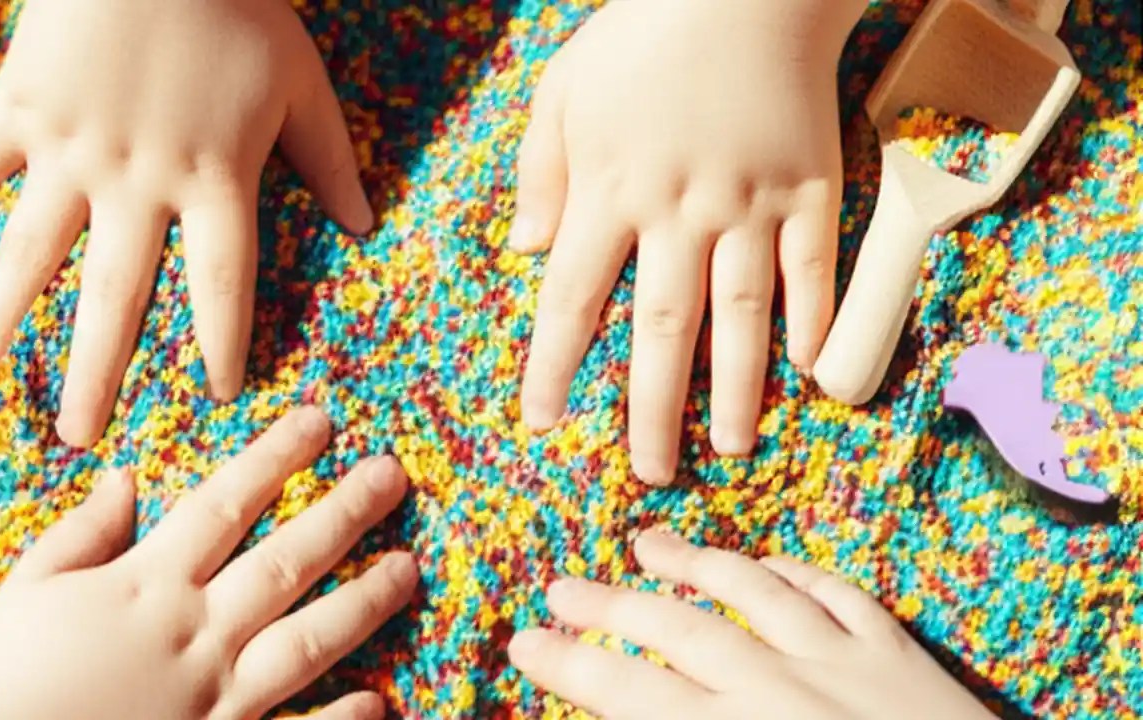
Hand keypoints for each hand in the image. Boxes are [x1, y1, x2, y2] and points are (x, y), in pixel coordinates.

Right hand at [0, 0, 372, 446]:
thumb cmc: (240, 8)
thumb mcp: (303, 84)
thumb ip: (332, 163)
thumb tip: (368, 228)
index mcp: (217, 180)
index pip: (221, 286)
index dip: (223, 346)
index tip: (220, 397)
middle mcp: (140, 181)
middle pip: (115, 297)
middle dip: (95, 372)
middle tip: (79, 439)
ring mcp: (70, 149)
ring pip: (28, 253)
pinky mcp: (18, 110)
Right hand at [0, 408, 415, 719]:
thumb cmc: (1, 680)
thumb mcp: (26, 592)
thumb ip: (81, 534)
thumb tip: (124, 478)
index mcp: (147, 586)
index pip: (225, 504)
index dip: (276, 457)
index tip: (322, 420)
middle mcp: (194, 634)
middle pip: (282, 563)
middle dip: (342, 514)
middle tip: (393, 475)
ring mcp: (213, 697)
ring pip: (304, 642)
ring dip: (362, 603)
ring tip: (408, 569)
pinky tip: (379, 699)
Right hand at [509, 530, 992, 719]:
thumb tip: (634, 715)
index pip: (629, 692)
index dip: (570, 663)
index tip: (524, 641)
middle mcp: (778, 689)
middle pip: (676, 629)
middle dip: (609, 606)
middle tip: (560, 586)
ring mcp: (843, 663)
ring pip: (751, 591)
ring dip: (693, 563)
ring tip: (647, 544)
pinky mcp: (899, 656)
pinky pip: (837, 594)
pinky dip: (795, 570)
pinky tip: (767, 561)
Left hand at [511, 0, 864, 482]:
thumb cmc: (643, 35)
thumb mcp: (563, 90)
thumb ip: (540, 174)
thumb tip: (525, 250)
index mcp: (608, 191)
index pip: (571, 300)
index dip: (553, 367)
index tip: (542, 422)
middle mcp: (677, 211)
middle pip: (658, 330)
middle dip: (649, 411)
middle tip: (648, 474)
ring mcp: (750, 204)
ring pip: (740, 316)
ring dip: (734, 390)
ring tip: (729, 448)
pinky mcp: (811, 189)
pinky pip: (815, 271)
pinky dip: (814, 324)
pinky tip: (811, 375)